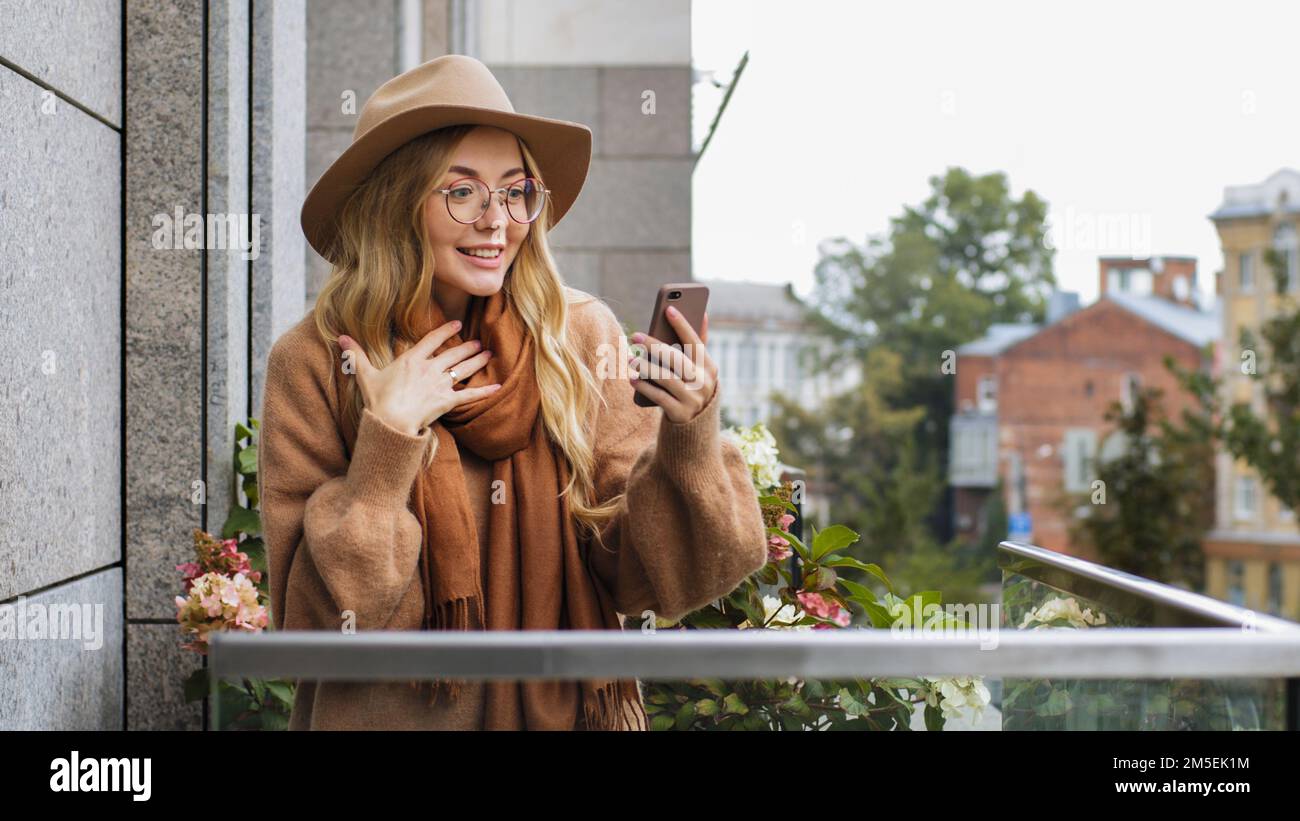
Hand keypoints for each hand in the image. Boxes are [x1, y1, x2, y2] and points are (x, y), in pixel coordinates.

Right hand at [338, 321, 499, 435]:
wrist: (390, 421)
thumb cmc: (377, 400)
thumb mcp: (365, 375)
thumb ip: (356, 354)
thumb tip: (340, 337)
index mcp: (412, 359)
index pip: (432, 340)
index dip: (446, 331)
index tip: (457, 324)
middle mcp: (430, 368)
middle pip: (453, 353)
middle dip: (468, 347)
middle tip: (479, 342)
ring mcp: (440, 384)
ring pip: (463, 369)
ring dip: (477, 362)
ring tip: (488, 354)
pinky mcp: (447, 402)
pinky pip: (470, 395)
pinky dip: (485, 392)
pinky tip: (498, 387)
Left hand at [629, 306, 717, 422]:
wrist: (696, 424)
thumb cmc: (693, 385)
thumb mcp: (700, 367)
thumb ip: (698, 342)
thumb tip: (703, 312)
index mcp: (709, 366)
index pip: (695, 342)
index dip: (682, 325)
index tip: (668, 309)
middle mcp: (704, 382)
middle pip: (676, 359)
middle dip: (655, 346)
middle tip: (636, 335)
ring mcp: (693, 399)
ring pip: (666, 378)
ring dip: (645, 367)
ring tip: (630, 358)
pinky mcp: (680, 413)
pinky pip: (659, 397)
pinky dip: (644, 386)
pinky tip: (632, 377)